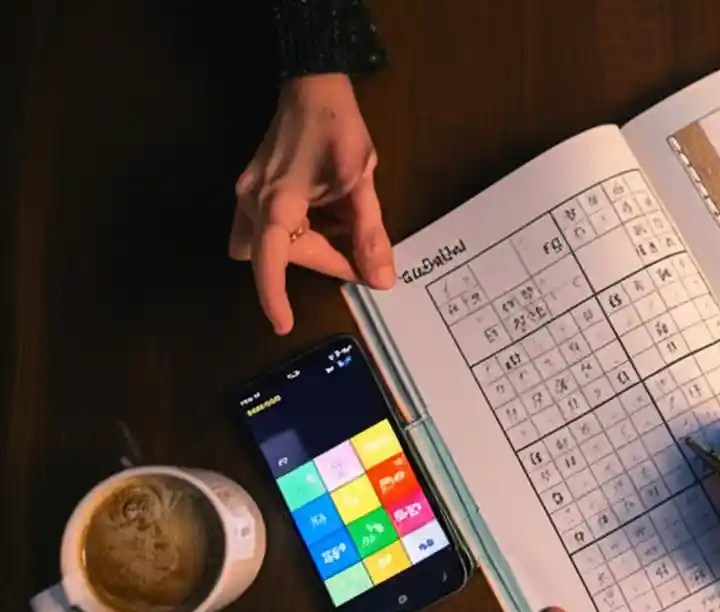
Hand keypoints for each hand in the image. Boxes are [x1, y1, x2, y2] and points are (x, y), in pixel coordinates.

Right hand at [230, 73, 395, 334]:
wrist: (312, 86)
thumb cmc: (339, 129)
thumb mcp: (363, 184)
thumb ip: (369, 234)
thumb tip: (380, 280)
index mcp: (278, 201)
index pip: (269, 260)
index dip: (274, 297)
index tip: (283, 325)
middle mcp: (252, 200)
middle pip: (274, 256)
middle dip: (315, 260)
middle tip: (355, 252)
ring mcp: (246, 193)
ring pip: (263, 244)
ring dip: (299, 248)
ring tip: (338, 226)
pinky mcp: (250, 187)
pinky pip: (264, 226)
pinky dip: (294, 231)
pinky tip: (324, 211)